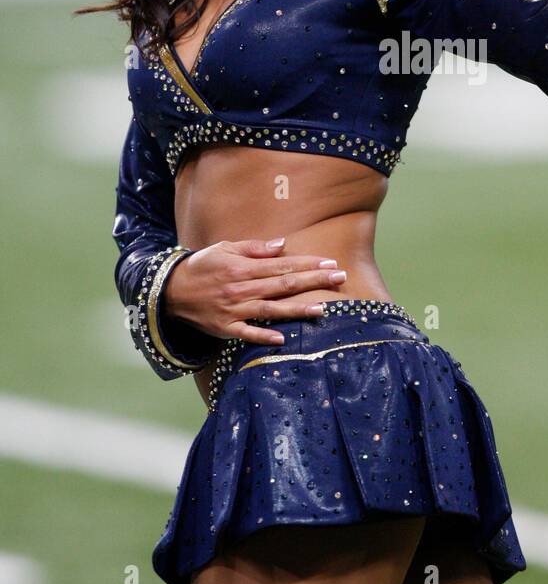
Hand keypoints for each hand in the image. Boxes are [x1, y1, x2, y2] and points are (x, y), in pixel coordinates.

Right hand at [163, 238, 346, 344]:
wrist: (170, 291)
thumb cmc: (202, 266)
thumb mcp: (224, 248)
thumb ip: (254, 248)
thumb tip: (282, 244)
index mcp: (242, 267)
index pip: (282, 265)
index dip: (308, 264)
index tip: (331, 263)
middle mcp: (241, 288)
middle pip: (283, 285)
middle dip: (314, 281)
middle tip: (340, 278)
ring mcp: (234, 310)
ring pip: (271, 310)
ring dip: (297, 310)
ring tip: (322, 309)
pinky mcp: (225, 328)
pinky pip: (247, 333)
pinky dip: (263, 336)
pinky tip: (283, 339)